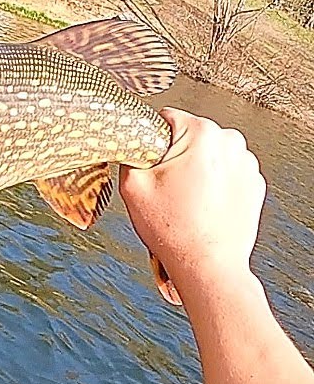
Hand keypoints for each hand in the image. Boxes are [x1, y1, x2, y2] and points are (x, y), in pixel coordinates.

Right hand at [119, 107, 265, 294]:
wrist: (207, 265)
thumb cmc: (175, 229)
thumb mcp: (132, 185)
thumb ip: (129, 152)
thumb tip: (131, 141)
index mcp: (202, 134)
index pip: (165, 118)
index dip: (150, 140)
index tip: (148, 163)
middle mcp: (231, 143)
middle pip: (188, 136)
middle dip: (174, 156)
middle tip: (164, 187)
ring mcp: (247, 164)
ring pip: (207, 155)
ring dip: (194, 170)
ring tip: (183, 200)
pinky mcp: (254, 184)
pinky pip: (224, 174)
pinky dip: (211, 185)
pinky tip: (200, 206)